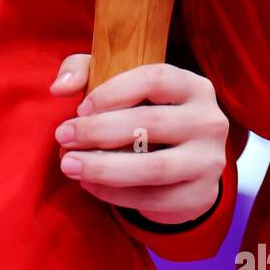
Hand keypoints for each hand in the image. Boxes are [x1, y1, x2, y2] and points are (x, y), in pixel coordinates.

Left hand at [49, 53, 227, 223]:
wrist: (182, 165)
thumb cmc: (142, 112)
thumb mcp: (118, 83)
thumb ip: (84, 70)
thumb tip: (59, 87)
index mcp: (192, 85)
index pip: (154, 79)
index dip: (113, 92)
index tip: (79, 108)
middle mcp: (209, 121)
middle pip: (151, 123)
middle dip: (99, 131)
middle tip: (63, 137)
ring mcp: (210, 161)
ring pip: (154, 167)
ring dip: (104, 168)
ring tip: (69, 164)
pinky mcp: (202, 195)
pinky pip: (155, 199)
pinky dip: (116, 194)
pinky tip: (90, 185)